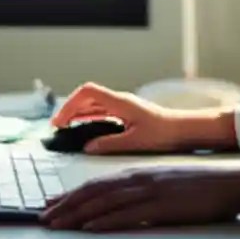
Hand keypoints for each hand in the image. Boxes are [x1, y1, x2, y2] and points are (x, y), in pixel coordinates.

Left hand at [39, 166, 239, 231]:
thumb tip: (119, 201)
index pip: (95, 183)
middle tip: (42, 217)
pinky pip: (126, 216)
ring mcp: (148, 192)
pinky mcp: (161, 207)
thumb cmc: (198, 186)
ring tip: (56, 224)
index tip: (50, 203)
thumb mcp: (163, 182)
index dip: (70, 194)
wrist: (228, 182)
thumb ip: (140, 190)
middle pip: (93, 192)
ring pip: (103, 204)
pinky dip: (104, 222)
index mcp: (137, 173)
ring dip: (76, 215)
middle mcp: (137, 179)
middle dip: (65, 205)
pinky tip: (89, 229)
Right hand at [50, 82, 187, 153]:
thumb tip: (87, 147)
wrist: (183, 130)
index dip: (70, 103)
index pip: (88, 91)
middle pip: (87, 96)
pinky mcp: (125, 112)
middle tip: (57, 127)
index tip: (61, 121)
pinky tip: (82, 127)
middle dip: (69, 109)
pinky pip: (101, 110)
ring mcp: (122, 105)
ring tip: (64, 128)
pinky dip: (88, 116)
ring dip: (77, 112)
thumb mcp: (135, 142)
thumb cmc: (163, 134)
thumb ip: (109, 144)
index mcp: (120, 102)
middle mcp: (119, 100)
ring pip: (93, 103)